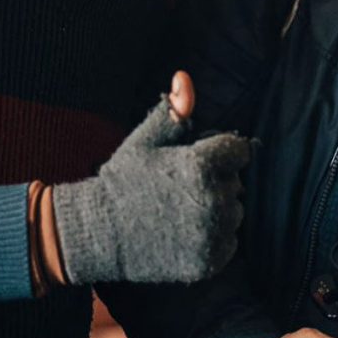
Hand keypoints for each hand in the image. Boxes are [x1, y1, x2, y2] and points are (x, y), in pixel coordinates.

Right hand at [52, 71, 250, 283]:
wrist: (98, 234)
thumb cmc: (122, 181)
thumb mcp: (145, 141)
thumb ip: (173, 110)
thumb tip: (184, 76)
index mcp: (203, 165)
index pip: (239, 150)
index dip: (217, 152)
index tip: (191, 161)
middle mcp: (214, 200)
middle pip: (237, 182)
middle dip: (216, 181)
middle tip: (178, 188)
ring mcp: (213, 233)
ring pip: (235, 213)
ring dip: (216, 210)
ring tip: (179, 210)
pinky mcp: (210, 261)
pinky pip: (229, 242)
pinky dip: (213, 238)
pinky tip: (184, 232)